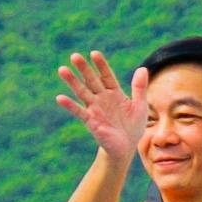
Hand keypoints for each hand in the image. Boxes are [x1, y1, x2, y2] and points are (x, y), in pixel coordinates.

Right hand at [55, 50, 147, 177]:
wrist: (126, 147)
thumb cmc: (133, 126)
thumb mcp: (139, 106)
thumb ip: (139, 88)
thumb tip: (142, 69)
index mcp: (114, 92)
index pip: (106, 75)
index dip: (101, 65)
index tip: (94, 53)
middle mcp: (102, 98)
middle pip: (91, 80)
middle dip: (84, 69)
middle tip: (74, 56)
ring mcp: (95, 109)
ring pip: (82, 92)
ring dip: (72, 82)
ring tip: (62, 69)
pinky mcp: (91, 121)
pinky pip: (79, 111)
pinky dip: (69, 105)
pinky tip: (59, 98)